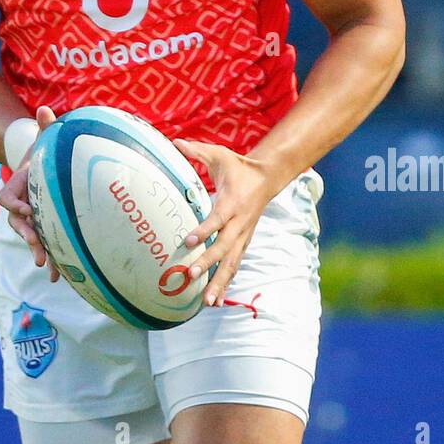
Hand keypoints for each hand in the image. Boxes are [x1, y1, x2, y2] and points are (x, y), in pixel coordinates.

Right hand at [0, 106, 59, 281]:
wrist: (48, 165)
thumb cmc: (46, 151)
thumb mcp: (46, 139)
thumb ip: (47, 126)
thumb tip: (45, 109)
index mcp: (19, 186)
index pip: (8, 198)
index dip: (15, 205)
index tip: (27, 210)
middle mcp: (22, 205)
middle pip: (18, 223)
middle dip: (27, 235)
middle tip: (35, 244)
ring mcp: (33, 218)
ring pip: (31, 238)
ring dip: (39, 252)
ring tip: (47, 267)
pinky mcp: (46, 228)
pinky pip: (46, 245)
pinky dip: (53, 261)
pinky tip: (60, 277)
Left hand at [173, 139, 277, 306]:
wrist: (267, 178)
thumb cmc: (238, 166)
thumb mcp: (219, 155)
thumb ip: (197, 151)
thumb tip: (175, 142)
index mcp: (231, 203)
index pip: (217, 219)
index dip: (204, 230)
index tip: (189, 241)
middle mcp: (239, 223)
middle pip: (224, 247)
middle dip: (209, 263)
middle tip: (191, 275)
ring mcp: (243, 236)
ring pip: (231, 263)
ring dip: (219, 282)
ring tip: (207, 301)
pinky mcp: (244, 243)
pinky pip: (234, 265)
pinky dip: (226, 283)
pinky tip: (216, 300)